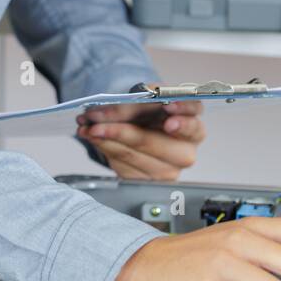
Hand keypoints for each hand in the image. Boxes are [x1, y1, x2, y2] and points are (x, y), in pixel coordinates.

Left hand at [76, 100, 204, 179]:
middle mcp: (185, 152)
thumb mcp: (150, 98)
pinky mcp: (147, 181)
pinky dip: (103, 147)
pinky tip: (93, 136)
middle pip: (152, 141)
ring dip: (104, 137)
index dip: (181, 113)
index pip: (193, 120)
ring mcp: (167, 171)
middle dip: (119, 128)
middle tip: (96, 118)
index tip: (167, 106)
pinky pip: (120, 165)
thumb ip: (141, 98)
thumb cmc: (151, 113)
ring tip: (87, 125)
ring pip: (130, 154)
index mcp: (194, 128)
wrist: (144, 129)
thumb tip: (116, 106)